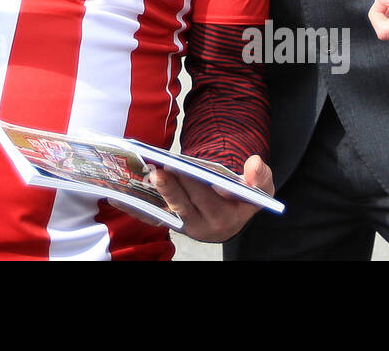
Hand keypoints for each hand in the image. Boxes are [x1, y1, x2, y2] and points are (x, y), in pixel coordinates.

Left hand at [135, 155, 273, 242]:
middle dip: (171, 187)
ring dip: (157, 192)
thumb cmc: (242, 197)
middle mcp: (204, 226)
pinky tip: (128, 191)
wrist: (230, 216)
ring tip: (149, 173)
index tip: (183, 170)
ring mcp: (185, 225)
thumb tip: (255, 163)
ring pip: (168, 210)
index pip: (208, 202)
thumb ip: (261, 177)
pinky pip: (154, 217)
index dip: (194, 187)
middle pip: (184, 206)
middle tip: (159, 169)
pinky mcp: (172, 223)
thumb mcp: (260, 188)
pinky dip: (141, 206)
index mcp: (226, 218)